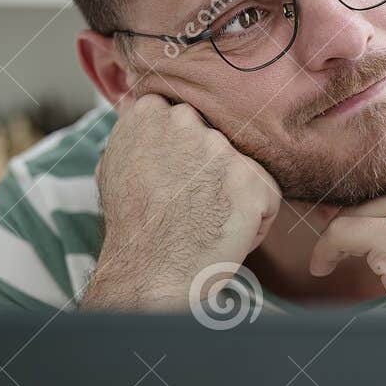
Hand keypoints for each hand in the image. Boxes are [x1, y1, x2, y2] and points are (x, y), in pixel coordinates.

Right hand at [80, 94, 280, 310]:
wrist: (147, 276)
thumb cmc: (133, 230)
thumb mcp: (117, 164)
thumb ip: (140, 133)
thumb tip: (148, 109)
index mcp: (149, 112)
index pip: (192, 115)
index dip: (189, 153)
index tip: (176, 179)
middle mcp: (185, 121)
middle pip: (221, 143)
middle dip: (214, 173)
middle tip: (190, 205)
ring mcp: (219, 148)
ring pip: (245, 169)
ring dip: (234, 197)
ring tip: (204, 222)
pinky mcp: (250, 180)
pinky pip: (268, 199)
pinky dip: (255, 223)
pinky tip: (224, 237)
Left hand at [307, 149, 385, 315]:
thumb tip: (339, 191)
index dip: (384, 198)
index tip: (371, 222)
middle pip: (378, 188)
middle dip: (367, 220)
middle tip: (358, 248)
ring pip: (357, 210)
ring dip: (352, 240)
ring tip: (362, 264)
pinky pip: (340, 232)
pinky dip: (326, 250)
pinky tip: (324, 266)